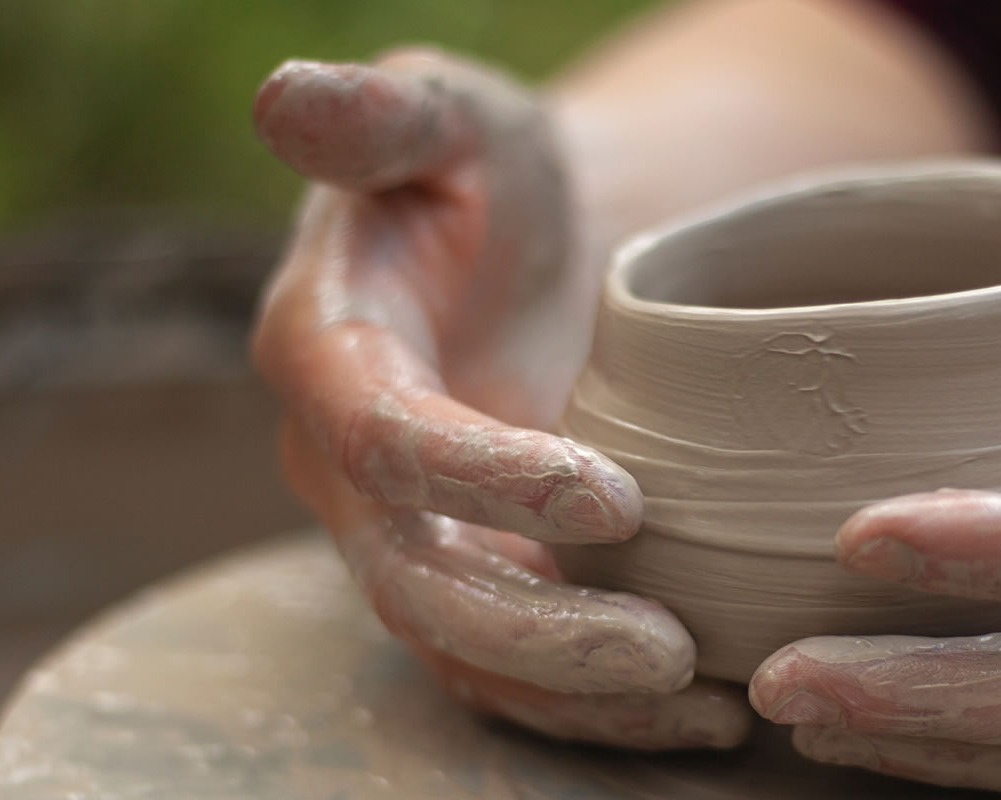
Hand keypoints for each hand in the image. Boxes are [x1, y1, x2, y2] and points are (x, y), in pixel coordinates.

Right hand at [250, 49, 748, 750]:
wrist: (533, 250)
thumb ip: (386, 115)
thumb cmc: (490, 174)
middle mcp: (349, 472)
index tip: (613, 496)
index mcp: (327, 350)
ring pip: (469, 652)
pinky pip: (518, 673)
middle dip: (538, 628)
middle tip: (667, 647)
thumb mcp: (452, 119)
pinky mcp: (477, 584)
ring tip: (707, 700)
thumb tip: (290, 98)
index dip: (482, 476)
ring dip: (578, 691)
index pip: (383, 438)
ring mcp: (410, 540)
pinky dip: (601, 708)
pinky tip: (710, 714)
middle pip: (418, 583)